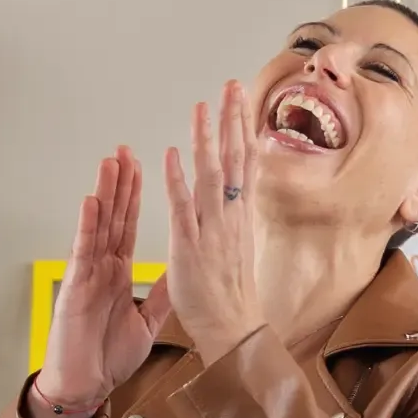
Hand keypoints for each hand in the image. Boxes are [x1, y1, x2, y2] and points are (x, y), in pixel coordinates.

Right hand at [29, 148, 168, 417]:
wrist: (86, 386)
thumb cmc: (107, 356)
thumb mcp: (146, 322)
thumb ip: (160, 293)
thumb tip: (178, 271)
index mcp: (119, 273)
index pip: (129, 226)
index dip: (135, 197)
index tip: (141, 167)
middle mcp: (102, 268)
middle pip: (114, 217)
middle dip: (120, 183)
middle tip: (125, 150)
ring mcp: (87, 275)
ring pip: (98, 227)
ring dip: (105, 194)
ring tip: (110, 162)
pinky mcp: (74, 289)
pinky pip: (83, 253)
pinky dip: (87, 227)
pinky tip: (92, 202)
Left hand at [159, 80, 265, 363]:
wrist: (234, 332)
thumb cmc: (233, 298)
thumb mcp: (238, 250)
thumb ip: (233, 221)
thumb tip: (234, 199)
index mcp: (239, 218)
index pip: (244, 163)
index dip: (241, 129)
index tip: (241, 100)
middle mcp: (229, 218)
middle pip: (234, 160)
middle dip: (232, 120)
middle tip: (231, 85)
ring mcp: (211, 231)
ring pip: (211, 176)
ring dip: (205, 139)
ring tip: (202, 107)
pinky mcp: (190, 248)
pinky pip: (183, 208)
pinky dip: (178, 180)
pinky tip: (173, 153)